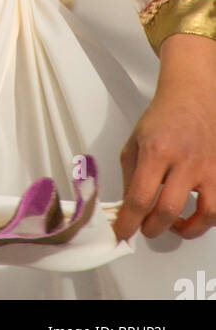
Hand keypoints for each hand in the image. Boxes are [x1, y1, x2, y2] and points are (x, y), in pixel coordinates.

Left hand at [113, 33, 215, 241]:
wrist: (192, 97)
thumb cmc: (162, 117)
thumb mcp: (134, 141)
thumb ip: (129, 175)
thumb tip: (128, 208)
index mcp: (156, 151)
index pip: (139, 197)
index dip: (129, 222)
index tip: (122, 232)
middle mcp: (184, 161)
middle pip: (168, 210)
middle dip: (152, 228)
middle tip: (144, 228)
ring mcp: (208, 168)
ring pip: (205, 215)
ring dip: (186, 229)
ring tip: (174, 225)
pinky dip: (206, 219)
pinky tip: (193, 214)